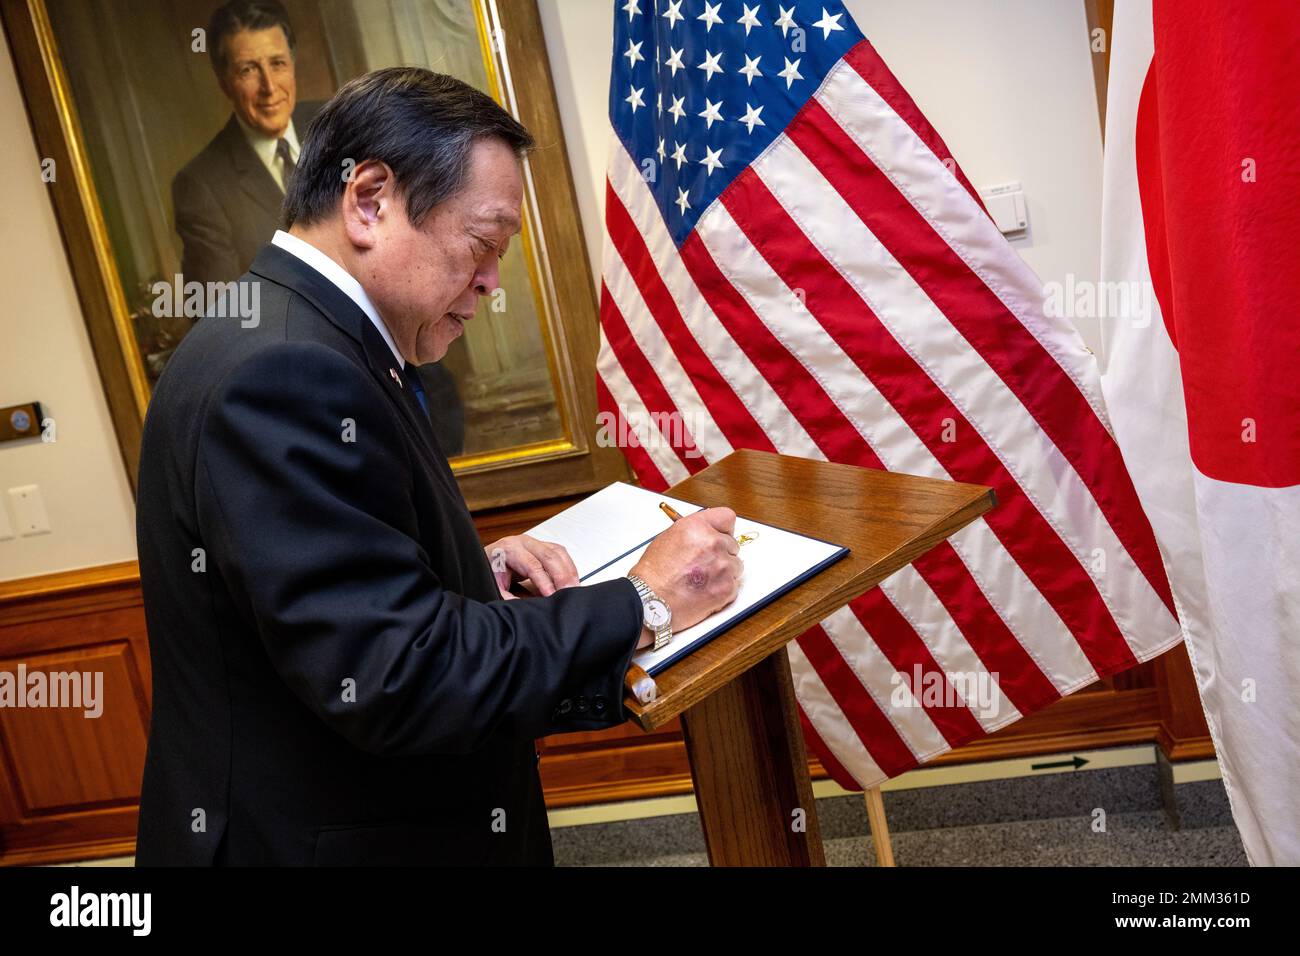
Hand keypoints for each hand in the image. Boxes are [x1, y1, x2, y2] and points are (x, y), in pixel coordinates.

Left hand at [484, 535, 579, 599]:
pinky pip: (561, 554)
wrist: (489, 559)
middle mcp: (524, 542)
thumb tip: (525, 607)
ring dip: (569, 572)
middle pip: (549, 556)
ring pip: (559, 553)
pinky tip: (572, 580)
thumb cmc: (491, 570)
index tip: (551, 595)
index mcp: (510, 549)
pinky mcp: (545, 547)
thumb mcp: (495, 586)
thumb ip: (508, 597)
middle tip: (568, 593)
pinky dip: (569, 568)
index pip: (532, 565)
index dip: (544, 581)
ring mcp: (536, 543)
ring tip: (574, 589)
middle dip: (562, 576)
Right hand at [629, 507, 742, 643]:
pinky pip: (734, 585)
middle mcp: (712, 543)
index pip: (727, 518)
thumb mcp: (668, 538)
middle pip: (733, 545)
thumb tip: (707, 534)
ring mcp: (722, 566)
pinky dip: (723, 590)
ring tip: (702, 581)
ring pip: (736, 566)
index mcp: (697, 527)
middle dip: (722, 554)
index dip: (724, 529)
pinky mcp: (727, 587)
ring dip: (724, 572)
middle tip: (705, 565)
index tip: (721, 536)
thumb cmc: (653, 574)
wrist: (650, 601)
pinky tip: (704, 592)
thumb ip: (694, 533)